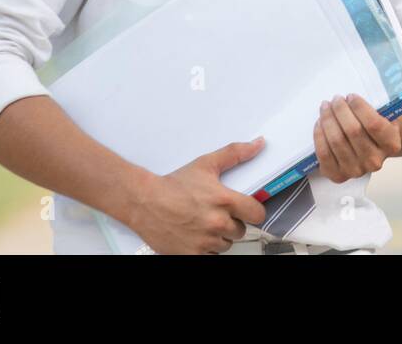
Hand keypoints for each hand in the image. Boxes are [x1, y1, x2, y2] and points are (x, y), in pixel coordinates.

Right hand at [129, 138, 268, 253]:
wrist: (144, 202)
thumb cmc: (173, 185)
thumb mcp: (206, 164)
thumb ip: (235, 154)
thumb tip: (257, 145)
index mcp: (224, 201)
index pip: (257, 214)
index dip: (254, 211)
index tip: (248, 210)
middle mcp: (217, 223)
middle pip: (241, 230)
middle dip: (232, 223)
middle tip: (218, 214)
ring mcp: (204, 241)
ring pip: (226, 245)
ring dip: (219, 237)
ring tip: (205, 224)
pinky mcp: (192, 254)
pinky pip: (210, 256)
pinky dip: (205, 248)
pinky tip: (197, 236)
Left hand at [314, 79, 401, 182]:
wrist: (369, 146)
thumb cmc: (381, 123)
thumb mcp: (396, 109)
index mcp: (392, 144)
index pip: (374, 125)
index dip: (360, 108)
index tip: (351, 95)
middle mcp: (375, 161)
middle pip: (352, 132)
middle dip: (340, 111)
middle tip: (335, 98)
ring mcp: (355, 170)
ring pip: (336, 142)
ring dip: (327, 121)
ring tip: (326, 107)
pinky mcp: (338, 175)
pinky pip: (324, 155)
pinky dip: (319, 137)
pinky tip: (320, 123)